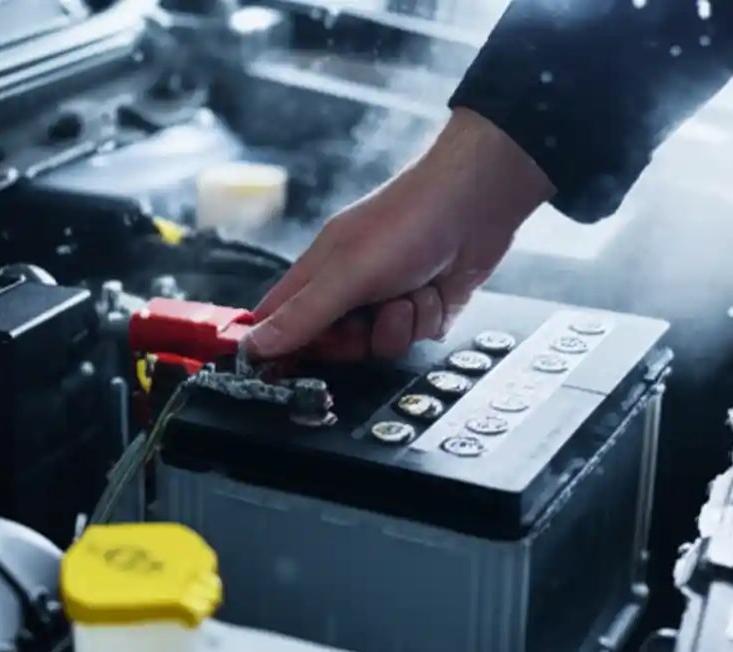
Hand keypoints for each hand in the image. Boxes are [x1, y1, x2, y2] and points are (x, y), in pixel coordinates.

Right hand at [245, 108, 554, 359]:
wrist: (478, 202)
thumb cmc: (407, 221)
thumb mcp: (346, 274)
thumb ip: (301, 316)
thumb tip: (254, 346)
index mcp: (319, 272)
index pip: (280, 321)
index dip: (281, 347)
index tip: (289, 368)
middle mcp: (351, 286)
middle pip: (337, 345)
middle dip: (358, 338)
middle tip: (369, 315)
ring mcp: (390, 297)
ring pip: (382, 345)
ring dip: (401, 324)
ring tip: (411, 292)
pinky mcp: (426, 305)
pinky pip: (419, 336)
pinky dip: (430, 316)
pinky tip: (436, 288)